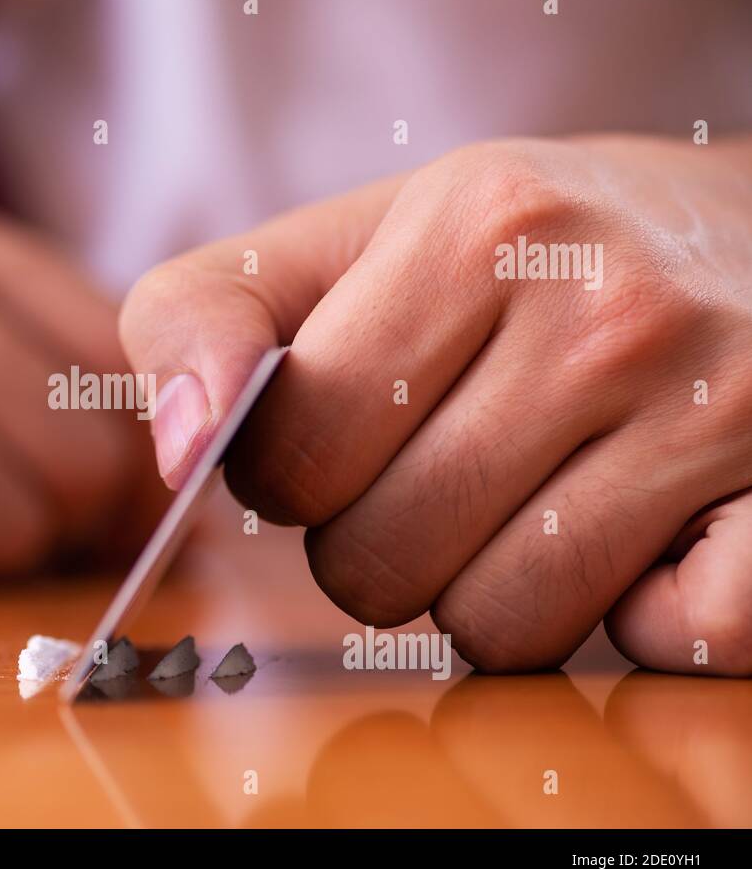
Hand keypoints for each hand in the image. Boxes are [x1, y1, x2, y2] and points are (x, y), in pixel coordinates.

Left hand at [122, 135, 751, 674]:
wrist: (741, 233)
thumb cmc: (518, 253)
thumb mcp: (354, 238)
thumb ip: (210, 314)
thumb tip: (174, 448)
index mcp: (476, 221)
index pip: (287, 458)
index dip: (291, 474)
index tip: (345, 434)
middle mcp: (607, 307)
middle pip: (376, 563)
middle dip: (380, 540)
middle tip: (448, 464)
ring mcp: (717, 408)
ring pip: (499, 626)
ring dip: (490, 589)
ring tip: (537, 495)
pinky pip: (660, 647)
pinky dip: (636, 618)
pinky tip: (649, 530)